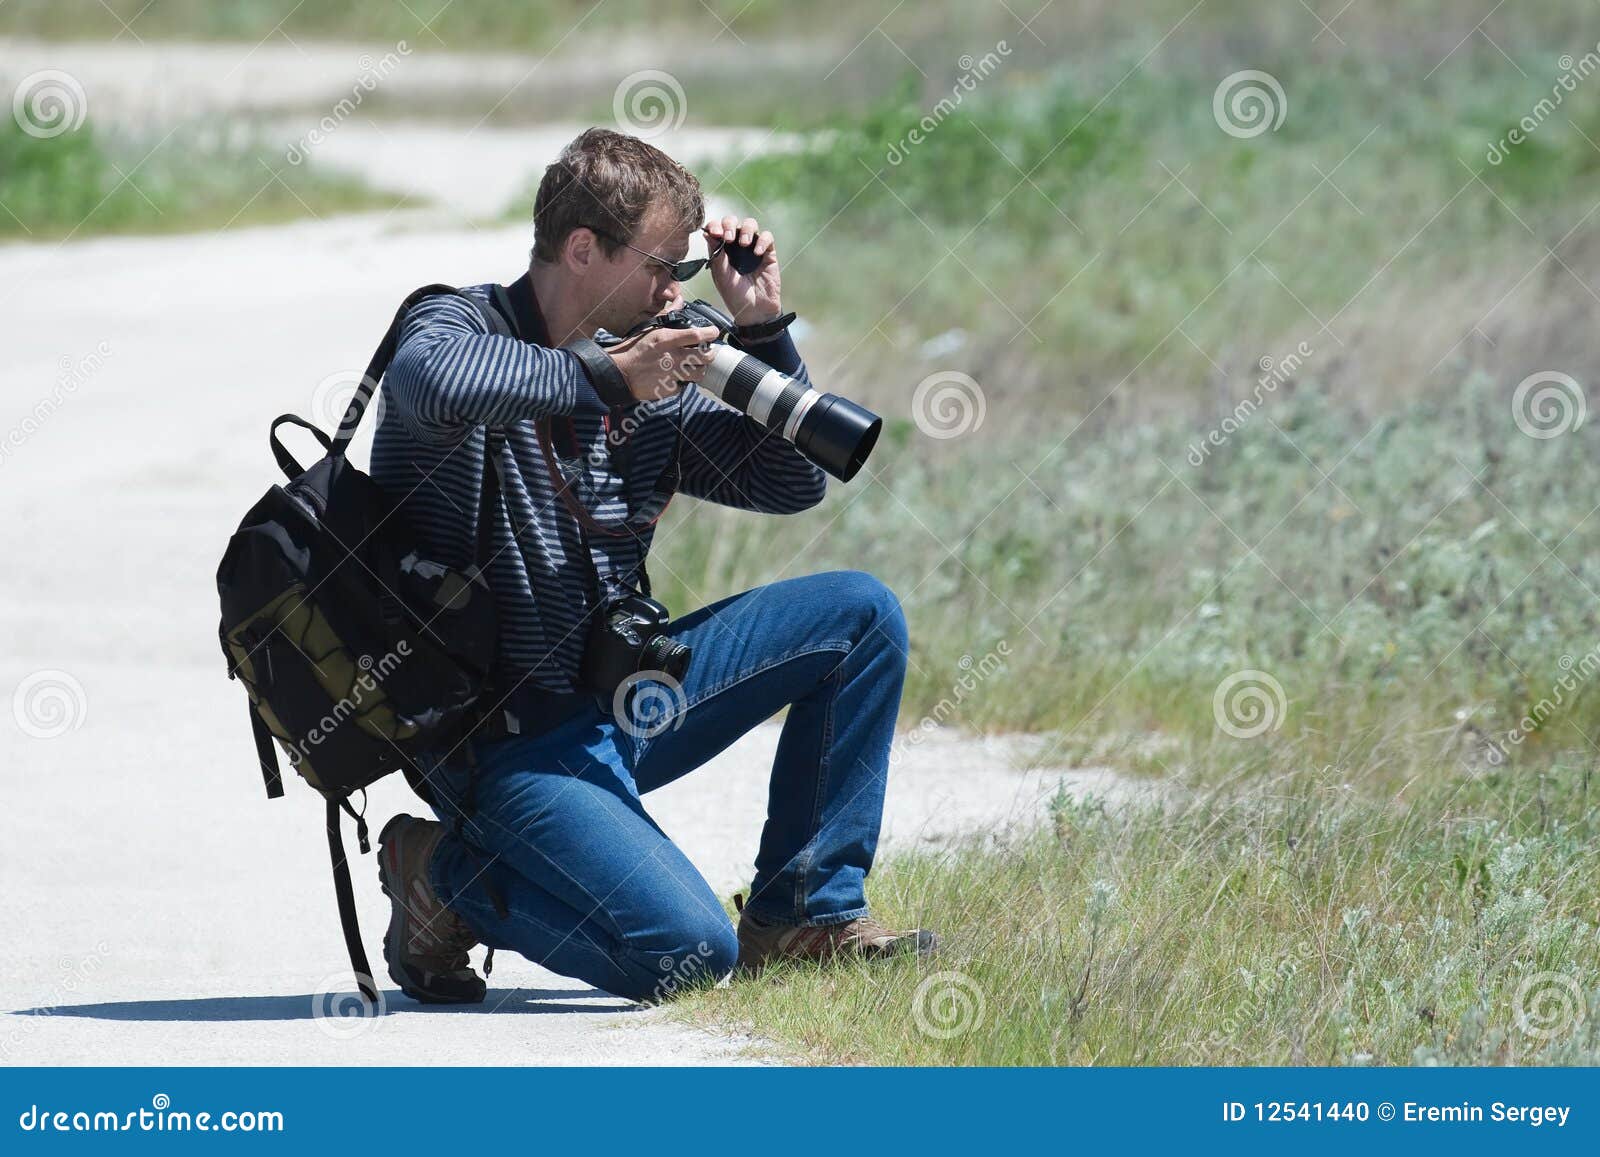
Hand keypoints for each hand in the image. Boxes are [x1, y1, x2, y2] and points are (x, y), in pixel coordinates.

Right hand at [605, 324, 721, 402]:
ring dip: (699, 370)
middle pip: (704, 357)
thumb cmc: (632, 349)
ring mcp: (672, 375)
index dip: (710, 333)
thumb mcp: (649, 328)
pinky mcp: (668, 389)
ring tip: (695, 367)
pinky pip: (683, 387)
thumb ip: (667, 315)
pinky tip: (676, 379)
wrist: (619, 373)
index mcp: (667, 340)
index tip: (714, 332)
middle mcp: (672, 357)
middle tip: (708, 353)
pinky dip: (681, 383)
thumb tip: (679, 300)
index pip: (697, 335)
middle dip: (710, 354)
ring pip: (699, 374)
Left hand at [704, 215, 780, 325]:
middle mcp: (737, 246)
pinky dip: (762, 241)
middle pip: (733, 221)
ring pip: (750, 224)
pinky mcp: (768, 253)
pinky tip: (757, 253)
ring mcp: (753, 248)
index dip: (715, 226)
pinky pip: (767, 237)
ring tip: (743, 244)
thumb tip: (707, 233)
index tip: (715, 233)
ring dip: (746, 229)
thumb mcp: (721, 276)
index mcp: (722, 250)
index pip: (717, 228)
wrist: (754, 312)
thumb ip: (716, 254)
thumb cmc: (735, 296)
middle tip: (728, 238)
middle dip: (729, 225)